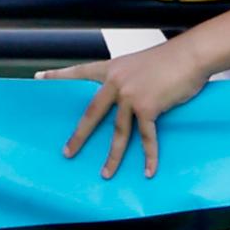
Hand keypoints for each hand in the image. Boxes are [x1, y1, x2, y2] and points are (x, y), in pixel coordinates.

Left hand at [37, 40, 210, 178]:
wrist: (191, 55)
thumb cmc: (170, 59)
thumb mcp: (140, 65)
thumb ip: (128, 79)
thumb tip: (125, 97)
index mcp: (111, 69)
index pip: (79, 72)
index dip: (58, 76)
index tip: (38, 78)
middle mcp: (116, 82)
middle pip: (91, 114)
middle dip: (79, 136)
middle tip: (67, 153)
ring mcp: (130, 96)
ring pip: (118, 132)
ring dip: (113, 156)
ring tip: (105, 174)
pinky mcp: (148, 107)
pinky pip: (146, 137)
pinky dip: (149, 156)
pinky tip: (148, 171)